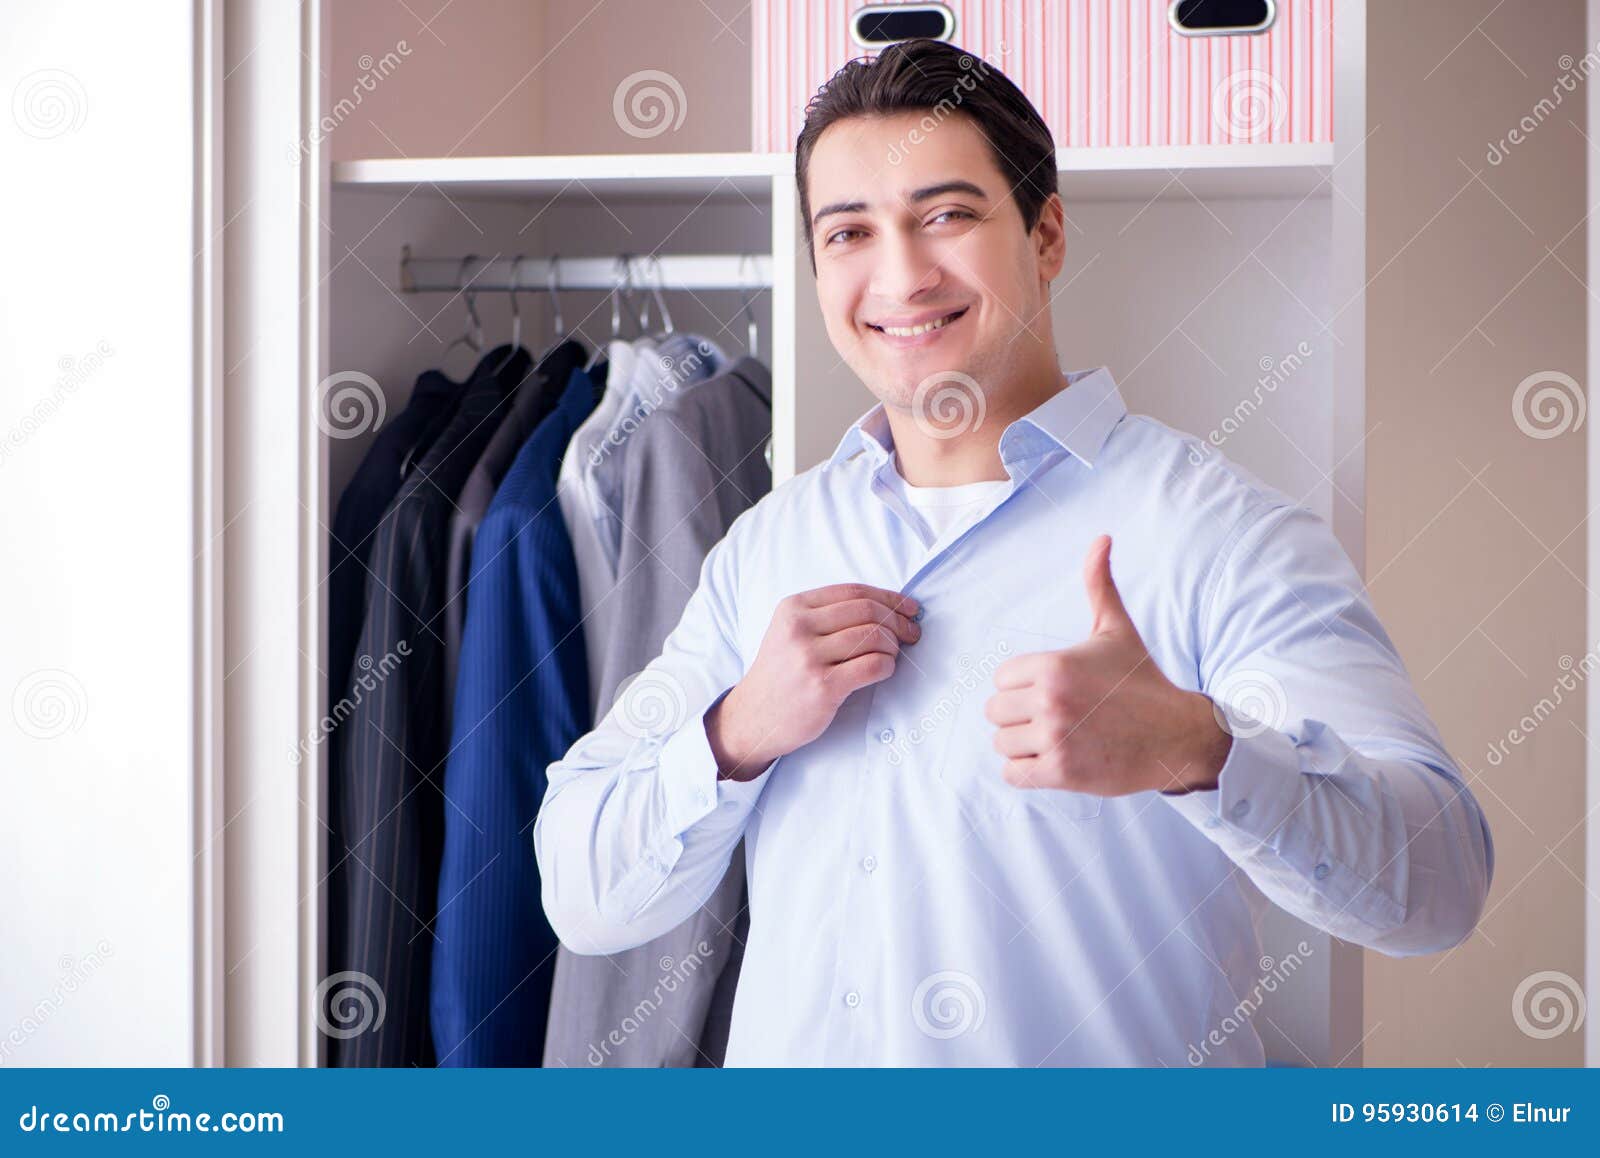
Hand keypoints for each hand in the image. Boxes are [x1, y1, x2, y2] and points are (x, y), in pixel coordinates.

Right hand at [707, 583, 920, 780]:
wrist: (754, 716)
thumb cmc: (782, 673)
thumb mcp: (791, 631)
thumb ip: (828, 615)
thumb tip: (888, 606)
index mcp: (793, 608)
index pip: (853, 592)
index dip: (889, 598)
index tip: (909, 609)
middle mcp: (798, 628)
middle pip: (867, 611)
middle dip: (898, 621)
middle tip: (911, 633)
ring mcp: (809, 658)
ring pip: (873, 637)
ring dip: (893, 645)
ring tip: (892, 655)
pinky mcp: (823, 687)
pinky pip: (873, 665)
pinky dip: (888, 665)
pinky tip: (884, 670)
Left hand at [983, 535, 1231, 797]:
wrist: (1176, 735)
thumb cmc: (1141, 682)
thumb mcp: (1116, 630)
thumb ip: (1099, 584)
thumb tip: (1102, 538)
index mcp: (1054, 664)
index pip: (1001, 679)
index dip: (1023, 686)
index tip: (1054, 690)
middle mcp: (1051, 700)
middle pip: (995, 712)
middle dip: (1020, 716)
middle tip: (1055, 717)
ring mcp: (1055, 738)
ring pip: (1001, 743)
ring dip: (1024, 745)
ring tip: (1057, 738)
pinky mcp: (1062, 772)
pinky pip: (1012, 773)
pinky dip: (1026, 771)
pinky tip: (1054, 760)